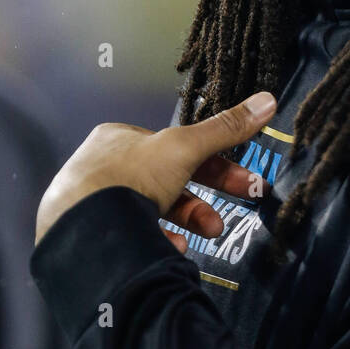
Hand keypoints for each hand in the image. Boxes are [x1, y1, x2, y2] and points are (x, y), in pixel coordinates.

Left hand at [34, 91, 277, 250]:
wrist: (84, 229)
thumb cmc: (130, 177)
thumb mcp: (185, 148)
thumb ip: (225, 129)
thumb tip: (266, 101)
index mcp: (121, 138)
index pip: (176, 146)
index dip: (212, 161)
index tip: (241, 177)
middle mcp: (106, 167)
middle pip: (170, 178)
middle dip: (205, 197)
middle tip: (240, 205)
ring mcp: (97, 202)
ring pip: (154, 209)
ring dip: (189, 220)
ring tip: (210, 233)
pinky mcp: (95, 234)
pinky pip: (135, 234)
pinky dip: (160, 240)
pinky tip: (175, 247)